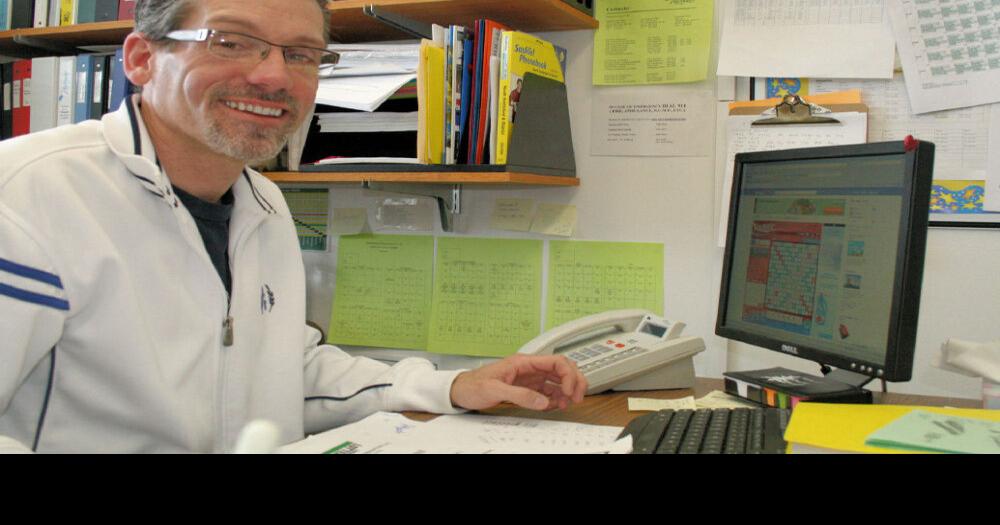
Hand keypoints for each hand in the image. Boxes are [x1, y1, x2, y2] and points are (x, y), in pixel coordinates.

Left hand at [449, 354, 586, 410]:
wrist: (460, 391)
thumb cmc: (472, 385)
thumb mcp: (494, 389)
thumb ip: (519, 395)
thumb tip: (543, 401)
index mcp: (523, 362)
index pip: (555, 361)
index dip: (568, 374)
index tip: (570, 390)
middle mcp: (529, 369)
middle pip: (562, 369)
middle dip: (574, 381)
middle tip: (577, 397)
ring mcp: (529, 379)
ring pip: (557, 381)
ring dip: (567, 391)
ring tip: (568, 404)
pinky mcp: (526, 389)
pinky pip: (548, 392)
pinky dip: (556, 398)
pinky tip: (556, 405)